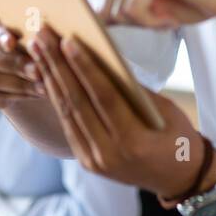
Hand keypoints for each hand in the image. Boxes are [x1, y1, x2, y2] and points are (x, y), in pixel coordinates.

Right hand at [0, 3, 45, 110]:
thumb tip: (35, 37)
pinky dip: (12, 96)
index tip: (13, 42)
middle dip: (11, 64)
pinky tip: (32, 93)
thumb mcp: (6, 19)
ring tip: (41, 86)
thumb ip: (14, 26)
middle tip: (37, 70)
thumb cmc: (2, 27)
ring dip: (16, 84)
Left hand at [29, 25, 208, 197]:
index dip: (84, 67)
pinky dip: (56, 97)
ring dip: (50, 78)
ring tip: (37, 50)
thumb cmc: (178, 136)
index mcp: (135, 142)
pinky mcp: (86, 161)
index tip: (67, 40)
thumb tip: (102, 56)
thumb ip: (133, 88)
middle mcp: (109, 154)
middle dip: (57, 66)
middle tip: (41, 37)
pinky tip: (47, 74)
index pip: (103, 97)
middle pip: (77, 103)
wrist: (179, 177)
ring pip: (66, 113)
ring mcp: (95, 161)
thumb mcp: (165, 109)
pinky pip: (68, 124)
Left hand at [69, 0, 215, 29]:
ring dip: (147, 22)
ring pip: (120, 10)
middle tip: (161, 16)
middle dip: (129, 22)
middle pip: (105, 5)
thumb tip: (91, 21)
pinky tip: (173, 13)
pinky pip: (136, 10)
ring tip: (170, 12)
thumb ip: (121, 10)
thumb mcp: (150, 9)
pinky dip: (154, 20)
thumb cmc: (193, 3)